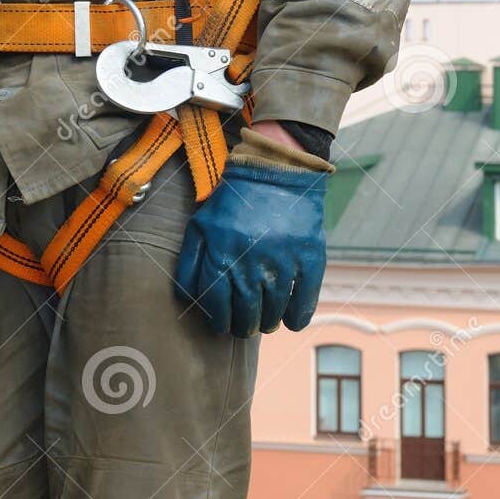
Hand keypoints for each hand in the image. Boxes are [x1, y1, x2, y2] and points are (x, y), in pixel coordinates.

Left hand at [173, 160, 326, 336]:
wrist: (274, 171)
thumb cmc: (231, 203)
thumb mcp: (200, 227)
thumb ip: (190, 264)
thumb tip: (190, 300)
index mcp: (220, 255)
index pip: (216, 306)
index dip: (218, 321)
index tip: (221, 323)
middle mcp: (250, 263)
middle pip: (245, 315)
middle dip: (242, 326)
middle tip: (243, 326)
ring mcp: (282, 262)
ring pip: (273, 312)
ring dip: (267, 323)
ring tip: (264, 321)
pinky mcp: (309, 258)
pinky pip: (304, 301)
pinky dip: (297, 317)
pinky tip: (290, 319)